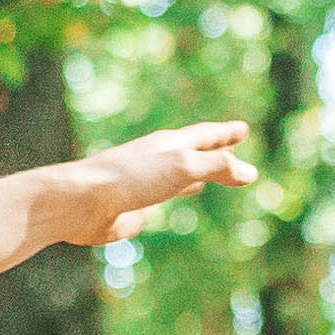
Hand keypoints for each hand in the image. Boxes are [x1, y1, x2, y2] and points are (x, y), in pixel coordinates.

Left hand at [31, 120, 254, 248]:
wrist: (84, 202)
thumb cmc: (130, 178)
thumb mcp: (182, 167)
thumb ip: (217, 167)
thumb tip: (250, 172)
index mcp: (169, 145)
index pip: (205, 136)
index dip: (225, 134)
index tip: (243, 129)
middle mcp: (159, 159)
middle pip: (193, 151)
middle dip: (214, 149)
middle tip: (232, 143)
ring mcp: (147, 182)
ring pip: (181, 174)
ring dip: (199, 172)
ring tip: (210, 175)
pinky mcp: (137, 205)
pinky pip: (167, 195)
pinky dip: (181, 191)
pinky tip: (182, 193)